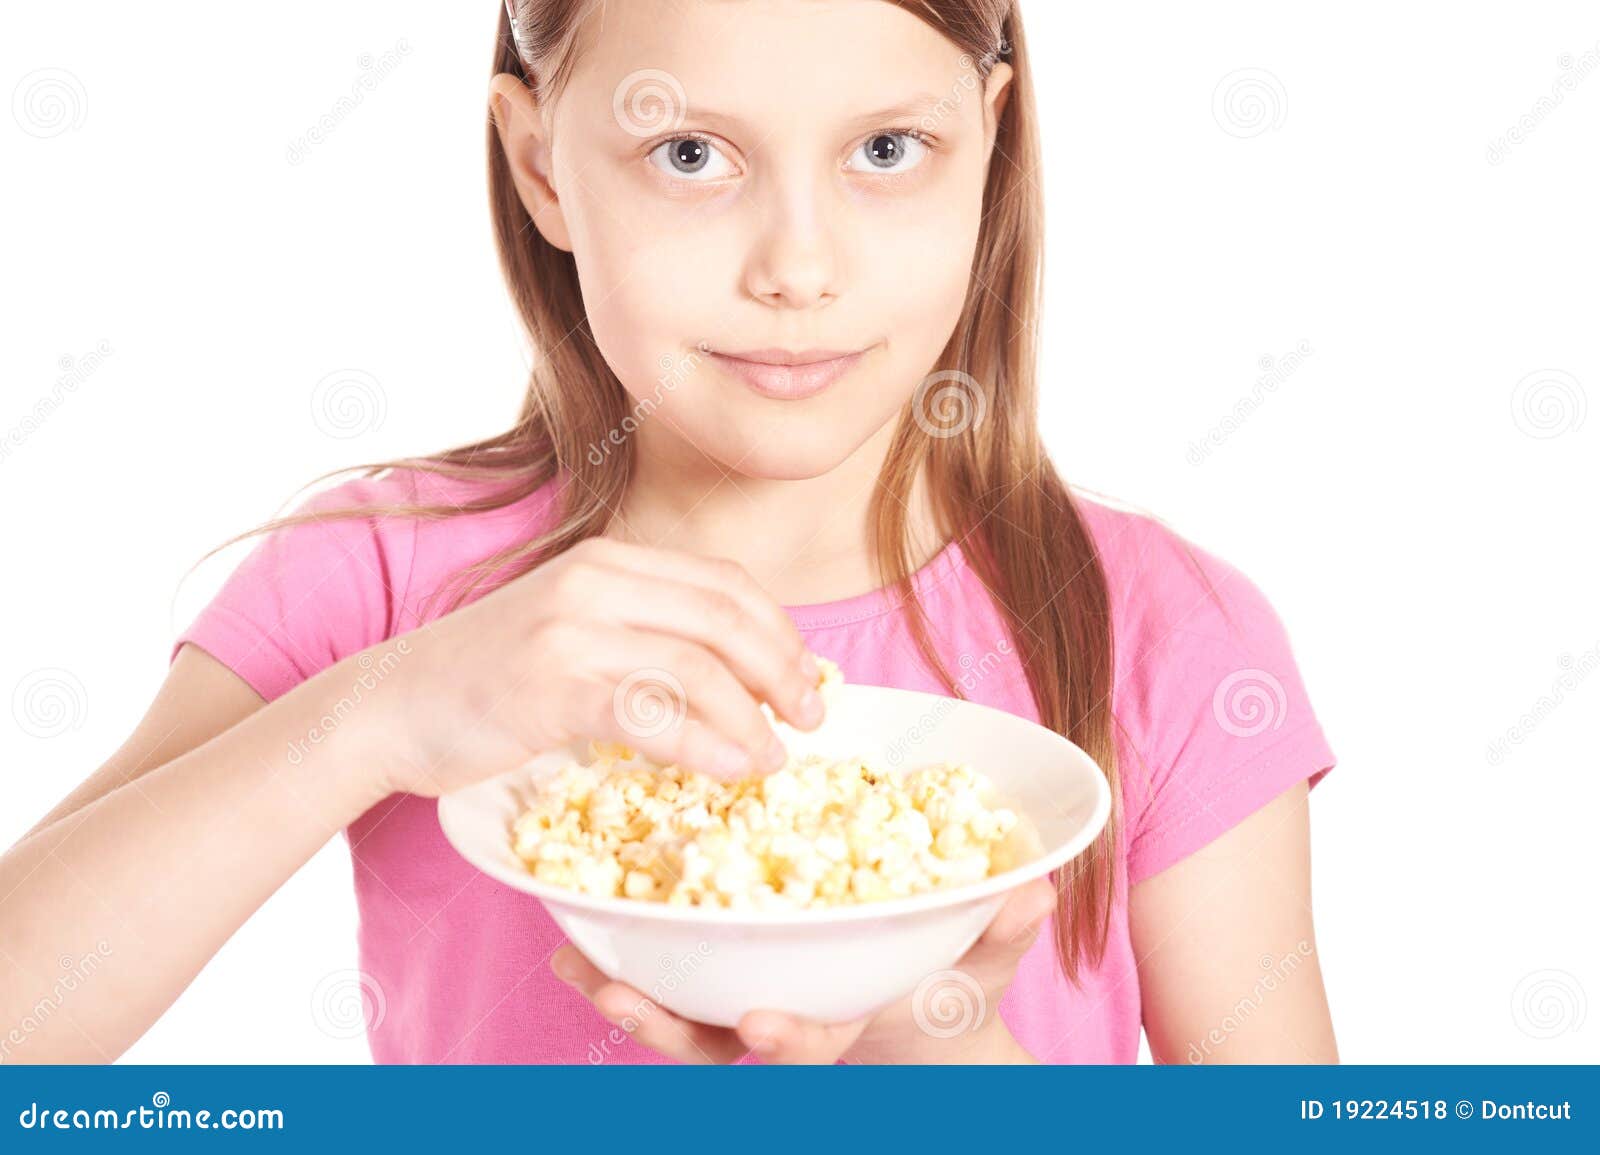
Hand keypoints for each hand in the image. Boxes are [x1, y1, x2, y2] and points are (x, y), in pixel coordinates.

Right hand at [355, 536, 824, 796]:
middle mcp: (594, 580)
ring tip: (773, 758)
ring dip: (750, 716)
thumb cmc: (487, 682)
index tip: (806, 679)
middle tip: (811, 719)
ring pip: (696, 665)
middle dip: (782, 669)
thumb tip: (736, 680)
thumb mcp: (572, 632)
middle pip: (724, 615)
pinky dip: (704, 743)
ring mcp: (570, 628)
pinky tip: (729, 769)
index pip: (724, 583)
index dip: (780, 632)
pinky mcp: (550, 684)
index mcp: (608, 560)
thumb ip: (642, 636)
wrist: (387, 706)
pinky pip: (651, 711)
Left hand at [551, 877, 1055, 1063]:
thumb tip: (1033, 887)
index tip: (758, 1025)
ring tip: (575, 964)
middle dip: (664, 1027)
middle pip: (715, 1044)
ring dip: (626, 992)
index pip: (812, 1040)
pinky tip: (574, 929)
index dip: (786, 1037)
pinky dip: (621, 955)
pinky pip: (665, 975)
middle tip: (616, 998)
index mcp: (844, 1023)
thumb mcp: (983, 962)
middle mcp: (783, 1021)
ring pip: (676, 1017)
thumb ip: (1002, 930)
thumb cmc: (948, 982)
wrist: (913, 1007)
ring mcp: (745, 1001)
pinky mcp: (719, 972)